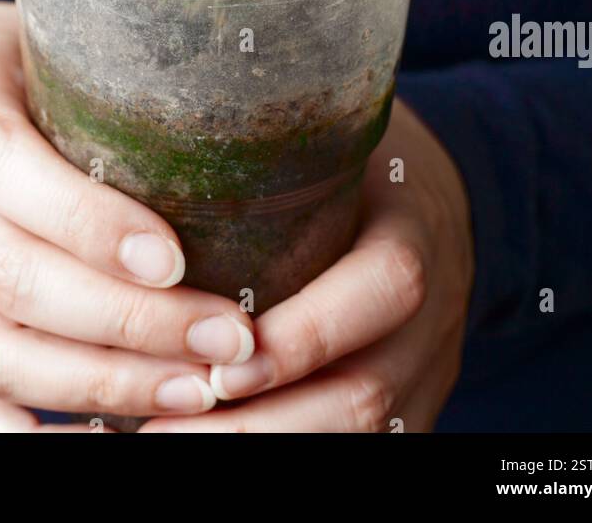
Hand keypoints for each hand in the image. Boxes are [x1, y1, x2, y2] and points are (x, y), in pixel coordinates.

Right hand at [0, 0, 254, 431]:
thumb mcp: (36, 43)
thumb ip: (104, 79)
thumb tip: (235, 105)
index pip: (4, 168)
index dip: (87, 221)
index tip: (175, 257)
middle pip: (10, 279)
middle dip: (126, 321)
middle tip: (224, 338)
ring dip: (98, 385)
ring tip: (195, 391)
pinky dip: (29, 434)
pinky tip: (111, 438)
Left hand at [139, 98, 473, 432]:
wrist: (438, 202)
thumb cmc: (354, 161)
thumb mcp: (333, 141)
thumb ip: (270, 154)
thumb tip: (153, 144)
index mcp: (415, 231)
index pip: (385, 286)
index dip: (305, 334)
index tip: (214, 360)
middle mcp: (430, 316)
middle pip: (365, 394)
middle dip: (260, 425)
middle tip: (162, 429)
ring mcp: (425, 375)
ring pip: (362, 436)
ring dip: (260, 448)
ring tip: (167, 444)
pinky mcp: (408, 411)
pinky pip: (361, 446)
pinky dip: (283, 450)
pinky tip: (209, 443)